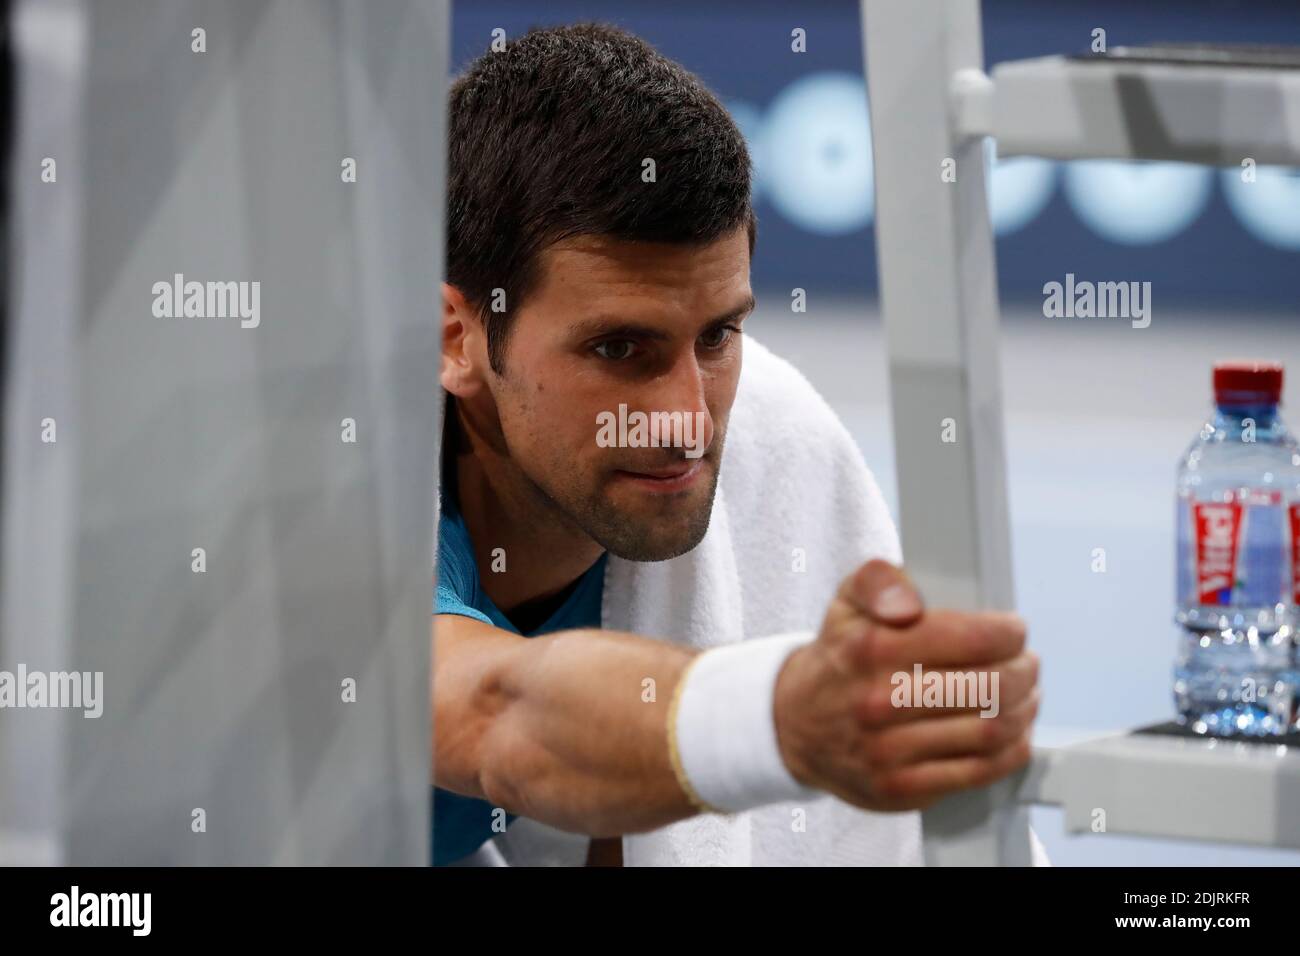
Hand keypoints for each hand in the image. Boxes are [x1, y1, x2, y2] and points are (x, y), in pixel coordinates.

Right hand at [773, 559, 1038, 811]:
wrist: (795, 725)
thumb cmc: (838, 658)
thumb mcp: (847, 600)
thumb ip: (879, 580)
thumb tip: (909, 604)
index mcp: (871, 649)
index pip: (970, 638)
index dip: (1008, 633)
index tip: (1013, 631)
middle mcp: (878, 702)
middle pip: (990, 687)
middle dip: (1023, 671)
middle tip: (1026, 663)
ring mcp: (888, 751)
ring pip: (991, 731)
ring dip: (1024, 710)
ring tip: (1026, 694)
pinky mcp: (901, 789)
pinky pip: (979, 772)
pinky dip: (1012, 750)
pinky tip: (1014, 732)